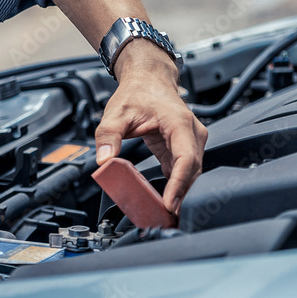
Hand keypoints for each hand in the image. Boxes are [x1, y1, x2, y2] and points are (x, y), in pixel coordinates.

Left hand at [94, 40, 206, 215]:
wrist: (147, 80)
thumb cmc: (137, 93)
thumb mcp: (115, 113)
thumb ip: (108, 136)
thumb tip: (104, 160)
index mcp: (179, 123)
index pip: (186, 159)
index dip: (179, 184)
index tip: (170, 204)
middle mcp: (191, 132)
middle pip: (192, 170)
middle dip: (181, 195)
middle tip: (165, 217)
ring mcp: (191, 141)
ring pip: (190, 173)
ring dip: (180, 193)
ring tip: (165, 214)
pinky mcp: (183, 148)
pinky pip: (183, 171)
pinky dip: (175, 186)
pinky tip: (164, 200)